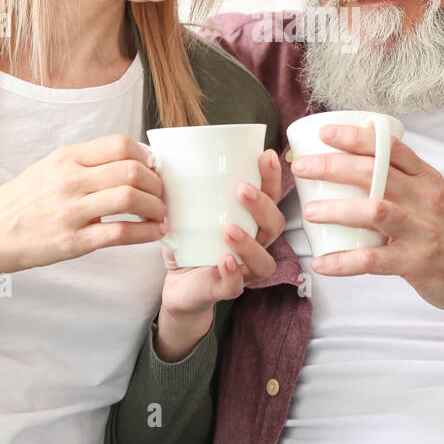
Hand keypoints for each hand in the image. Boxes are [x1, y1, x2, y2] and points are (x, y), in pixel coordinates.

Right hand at [0, 133, 166, 298]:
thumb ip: (85, 163)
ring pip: (130, 199)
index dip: (147, 156)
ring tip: (162, 214)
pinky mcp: (73, 241)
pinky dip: (146, 233)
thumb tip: (129, 161)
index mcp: (67, 158)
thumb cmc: (22, 201)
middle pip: (132, 170)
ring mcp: (72, 211)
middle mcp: (71, 180)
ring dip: (156, 207)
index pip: (120, 145)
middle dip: (157, 184)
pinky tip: (155, 233)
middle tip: (163, 194)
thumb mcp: (50, 168)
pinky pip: (120, 233)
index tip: (156, 168)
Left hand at [154, 149, 283, 360]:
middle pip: (274, 225)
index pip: (270, 196)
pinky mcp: (224, 290)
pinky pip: (236, 285)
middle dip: (262, 206)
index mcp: (251, 221)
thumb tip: (170, 152)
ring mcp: (243, 270)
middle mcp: (255, 244)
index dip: (271, 177)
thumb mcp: (188, 211)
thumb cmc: (189, 243)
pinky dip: (232, 273)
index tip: (265, 155)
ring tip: (229, 229)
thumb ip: (187, 187)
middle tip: (242, 189)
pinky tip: (224, 260)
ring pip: (263, 260)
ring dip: (249, 243)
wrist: (177, 286)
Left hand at [290, 124, 443, 317]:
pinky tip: (322, 263)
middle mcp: (425, 198)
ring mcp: (422, 230)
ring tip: (308, 213)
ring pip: (373, 211)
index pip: (390, 147)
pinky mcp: (417, 262)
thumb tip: (359, 166)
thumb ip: (403, 183)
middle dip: (332, 166)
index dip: (355, 136)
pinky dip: (343, 262)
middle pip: (374, 173)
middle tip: (301, 167)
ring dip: (336, 209)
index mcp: (427, 178)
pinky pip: (373, 261)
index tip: (325, 132)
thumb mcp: (436, 198)